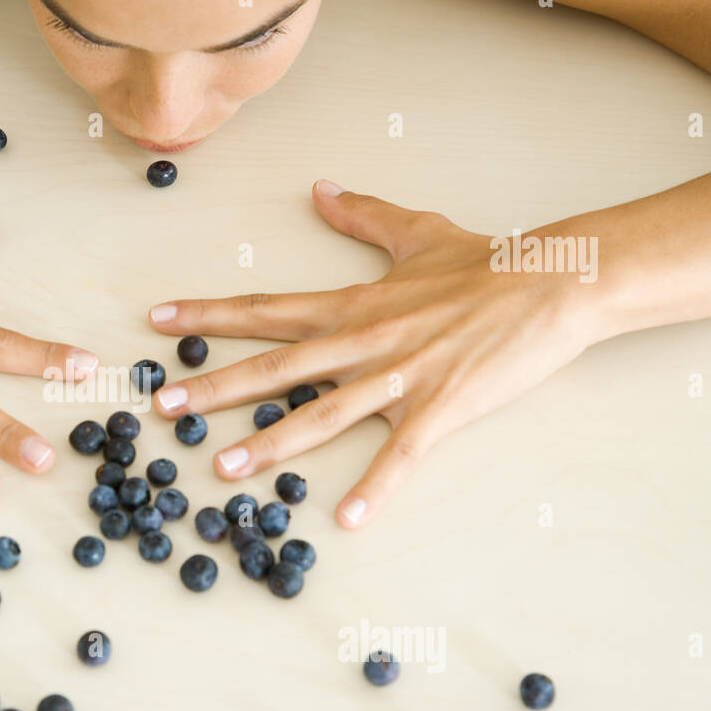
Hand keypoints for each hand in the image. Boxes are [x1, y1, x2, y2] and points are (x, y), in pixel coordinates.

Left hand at [147, 180, 596, 528]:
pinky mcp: (440, 407)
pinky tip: (348, 521)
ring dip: (269, 442)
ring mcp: (400, 376)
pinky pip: (401, 454)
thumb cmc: (485, 263)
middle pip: (274, 368)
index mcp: (352, 305)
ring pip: (321, 414)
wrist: (552, 281)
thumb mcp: (415, 232)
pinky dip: (376, 488)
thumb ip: (362, 216)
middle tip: (162, 407)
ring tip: (222, 467)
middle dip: (213, 388)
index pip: (265, 310)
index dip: (208, 315)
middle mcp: (363, 341)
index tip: (158, 320)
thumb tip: (322, 189)